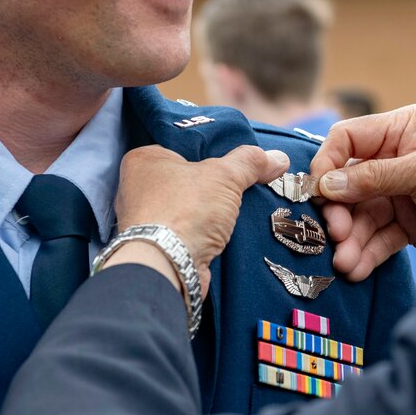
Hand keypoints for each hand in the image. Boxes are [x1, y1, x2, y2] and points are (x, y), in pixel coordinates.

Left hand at [109, 145, 289, 294]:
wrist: (169, 267)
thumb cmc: (185, 210)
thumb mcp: (224, 176)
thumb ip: (249, 163)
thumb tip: (278, 158)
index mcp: (143, 161)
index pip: (180, 148)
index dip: (209, 151)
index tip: (234, 158)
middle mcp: (137, 189)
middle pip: (186, 179)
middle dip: (213, 185)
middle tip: (241, 182)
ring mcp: (147, 221)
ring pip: (189, 208)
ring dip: (211, 212)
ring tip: (240, 208)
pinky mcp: (159, 247)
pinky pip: (189, 233)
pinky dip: (206, 234)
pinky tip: (229, 232)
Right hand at [310, 104, 415, 280]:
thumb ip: (375, 178)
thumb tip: (326, 185)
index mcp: (400, 131)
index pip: (347, 141)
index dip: (327, 164)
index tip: (317, 191)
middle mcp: (393, 160)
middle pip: (348, 185)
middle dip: (339, 211)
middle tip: (336, 232)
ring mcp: (398, 194)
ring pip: (361, 217)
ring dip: (350, 240)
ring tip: (345, 262)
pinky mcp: (407, 225)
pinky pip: (378, 238)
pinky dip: (366, 253)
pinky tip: (357, 269)